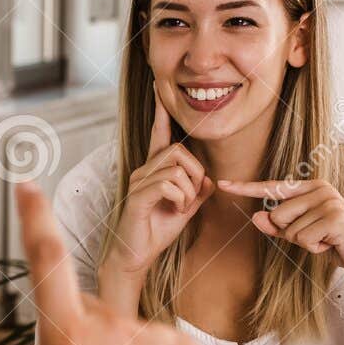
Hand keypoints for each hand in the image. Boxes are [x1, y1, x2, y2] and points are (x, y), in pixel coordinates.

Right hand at [98, 83, 212, 301]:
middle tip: (190, 198)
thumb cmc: (156, 231)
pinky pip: (169, 183)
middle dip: (195, 173)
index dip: (160, 112)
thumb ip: (197, 192)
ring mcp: (138, 181)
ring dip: (189, 191)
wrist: (134, 256)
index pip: (158, 135)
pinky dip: (180, 199)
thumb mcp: (185, 209)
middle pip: (179, 150)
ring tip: (180, 208)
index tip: (158, 88)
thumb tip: (209, 178)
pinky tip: (174, 211)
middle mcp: (143, 170)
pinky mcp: (138, 195)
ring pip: (177, 168)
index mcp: (153, 170)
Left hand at [216, 177, 343, 290]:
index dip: (245, 187)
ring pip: (289, 229)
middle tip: (317, 237)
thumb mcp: (303, 234)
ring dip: (305, 243)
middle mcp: (319, 188)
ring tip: (326, 240)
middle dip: (291, 234)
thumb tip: (256, 217)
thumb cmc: (335, 243)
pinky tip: (331, 244)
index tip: (222, 183)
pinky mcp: (334, 217)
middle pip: (277, 215)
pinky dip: (314, 248)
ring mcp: (328, 201)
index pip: (272, 187)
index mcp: (311, 188)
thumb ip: (278, 226)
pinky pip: (302, 238)